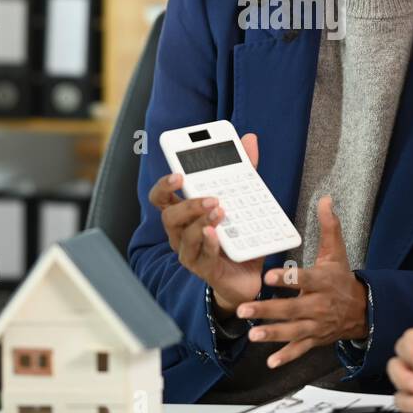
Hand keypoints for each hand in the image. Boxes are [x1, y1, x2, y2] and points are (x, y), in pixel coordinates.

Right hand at [147, 132, 262, 313]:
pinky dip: (209, 244)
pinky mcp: (204, 269)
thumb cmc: (237, 234)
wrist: (248, 273)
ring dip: (200, 221)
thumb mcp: (244, 199)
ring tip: (220, 211)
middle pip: (168, 216)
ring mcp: (190, 252)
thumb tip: (250, 139)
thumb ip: (246, 170)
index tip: (179, 173)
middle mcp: (181, 232)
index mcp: (184, 213)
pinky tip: (218, 235)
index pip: (162, 197)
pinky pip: (201, 256)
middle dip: (188, 204)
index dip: (164, 185)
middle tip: (212, 197)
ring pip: (183, 236)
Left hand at [232, 195, 367, 369]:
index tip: (269, 275)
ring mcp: (317, 324)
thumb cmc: (342, 278)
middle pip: (292, 308)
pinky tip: (270, 362)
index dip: (287, 278)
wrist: (363, 310)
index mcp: (323, 281)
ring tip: (252, 334)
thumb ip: (328, 226)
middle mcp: (319, 305)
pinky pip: (301, 349)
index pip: (304, 279)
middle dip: (268, 310)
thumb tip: (324, 199)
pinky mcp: (315, 338)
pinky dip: (286, 356)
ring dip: (272, 334)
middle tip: (244, 308)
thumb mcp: (337, 252)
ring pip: (294, 331)